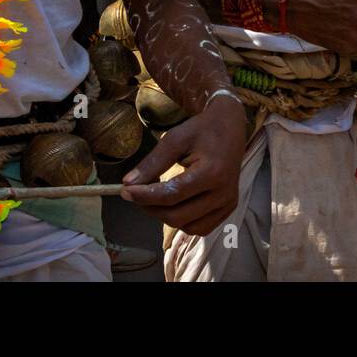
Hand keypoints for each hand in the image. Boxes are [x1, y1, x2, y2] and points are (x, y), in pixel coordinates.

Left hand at [121, 94, 244, 235]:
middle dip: (151, 208)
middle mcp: (223, 193)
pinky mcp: (228, 209)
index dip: (145, 196)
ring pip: (186, 226)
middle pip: (177, 215)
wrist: (230, 129)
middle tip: (137, 193)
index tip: (125, 191)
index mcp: (212, 172)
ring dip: (165, 216)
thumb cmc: (202, 130)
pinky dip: (182, 221)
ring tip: (156, 197)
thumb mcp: (175, 138)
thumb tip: (128, 184)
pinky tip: (175, 205)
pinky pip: (199, 228)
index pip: (172, 194)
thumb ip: (152, 162)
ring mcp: (228, 204)